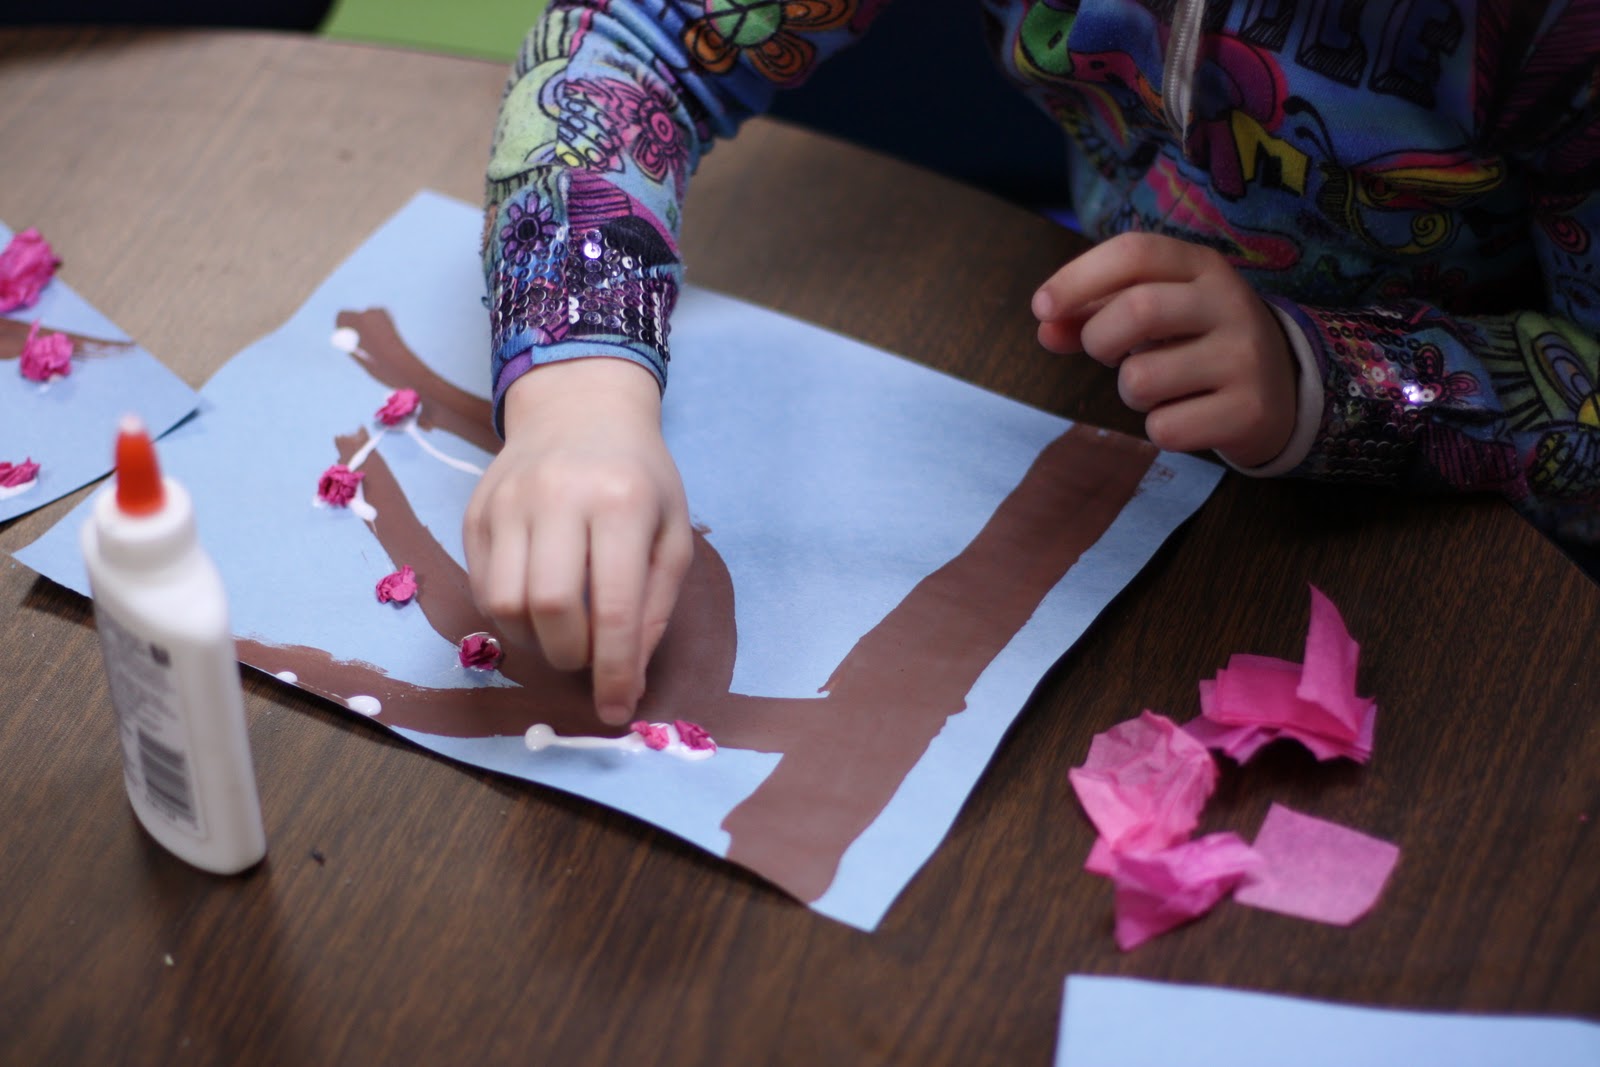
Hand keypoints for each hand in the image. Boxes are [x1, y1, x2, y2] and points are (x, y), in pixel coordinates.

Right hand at [463, 358, 692, 724]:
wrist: (579, 406)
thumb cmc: (637, 476)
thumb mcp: (672, 531)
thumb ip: (656, 605)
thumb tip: (629, 677)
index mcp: (620, 501)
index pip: (613, 607)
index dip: (615, 670)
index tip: (618, 710)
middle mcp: (558, 497)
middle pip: (550, 608)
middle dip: (572, 655)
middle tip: (590, 657)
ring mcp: (508, 502)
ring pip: (504, 603)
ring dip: (535, 640)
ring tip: (563, 631)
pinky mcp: (476, 511)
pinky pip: (481, 587)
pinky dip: (509, 616)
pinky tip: (536, 606)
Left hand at [1032, 232, 1297, 467]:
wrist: (1283, 390)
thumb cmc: (1197, 343)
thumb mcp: (1155, 314)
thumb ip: (1094, 313)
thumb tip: (1045, 328)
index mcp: (1202, 266)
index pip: (1134, 252)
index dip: (1077, 277)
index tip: (1042, 308)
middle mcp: (1229, 303)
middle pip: (1138, 310)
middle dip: (1099, 339)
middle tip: (1106, 354)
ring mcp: (1244, 357)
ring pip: (1143, 378)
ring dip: (1130, 391)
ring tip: (1157, 387)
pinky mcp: (1249, 410)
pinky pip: (1166, 428)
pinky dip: (1160, 429)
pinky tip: (1187, 415)